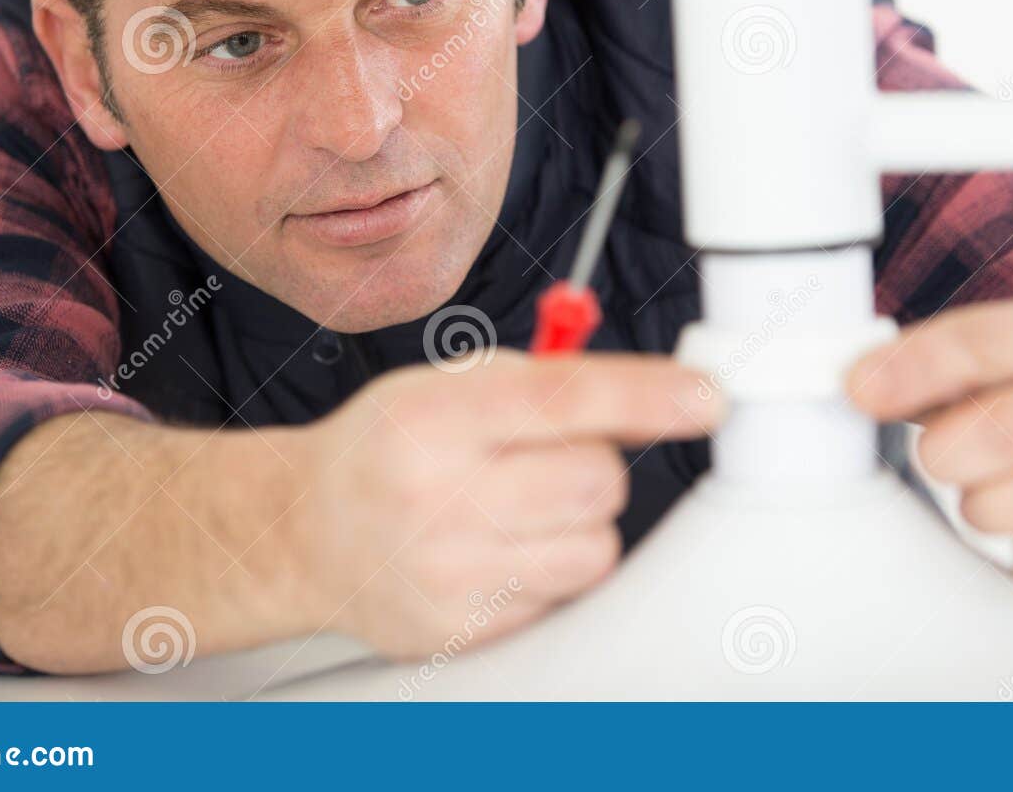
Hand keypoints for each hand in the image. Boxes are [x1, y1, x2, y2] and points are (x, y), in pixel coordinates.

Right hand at [294, 349, 719, 657]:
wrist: (306, 533)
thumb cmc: (389, 446)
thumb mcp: (448, 386)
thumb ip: (546, 383)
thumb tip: (659, 394)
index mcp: (432, 417)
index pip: (564, 401)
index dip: (647, 396)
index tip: (706, 397)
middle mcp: (436, 496)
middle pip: (595, 481)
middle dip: (598, 464)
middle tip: (553, 457)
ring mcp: (448, 574)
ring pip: (594, 547)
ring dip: (581, 522)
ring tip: (523, 506)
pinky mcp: (462, 630)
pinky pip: (564, 595)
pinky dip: (552, 567)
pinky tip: (500, 548)